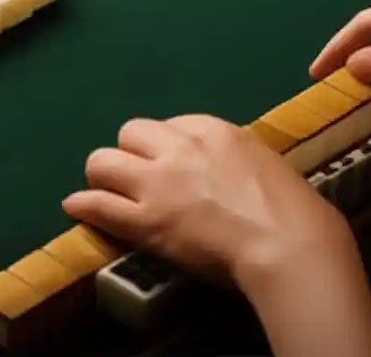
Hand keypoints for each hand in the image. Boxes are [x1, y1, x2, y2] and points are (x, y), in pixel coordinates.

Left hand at [62, 114, 353, 286]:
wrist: (289, 245)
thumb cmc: (294, 213)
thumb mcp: (263, 163)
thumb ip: (230, 159)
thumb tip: (218, 170)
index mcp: (214, 130)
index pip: (168, 124)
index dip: (164, 146)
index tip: (167, 163)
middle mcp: (179, 147)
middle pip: (129, 134)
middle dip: (130, 154)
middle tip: (136, 177)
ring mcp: (158, 183)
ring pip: (102, 161)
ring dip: (103, 176)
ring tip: (106, 191)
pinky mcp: (144, 220)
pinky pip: (96, 205)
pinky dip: (83, 206)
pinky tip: (76, 208)